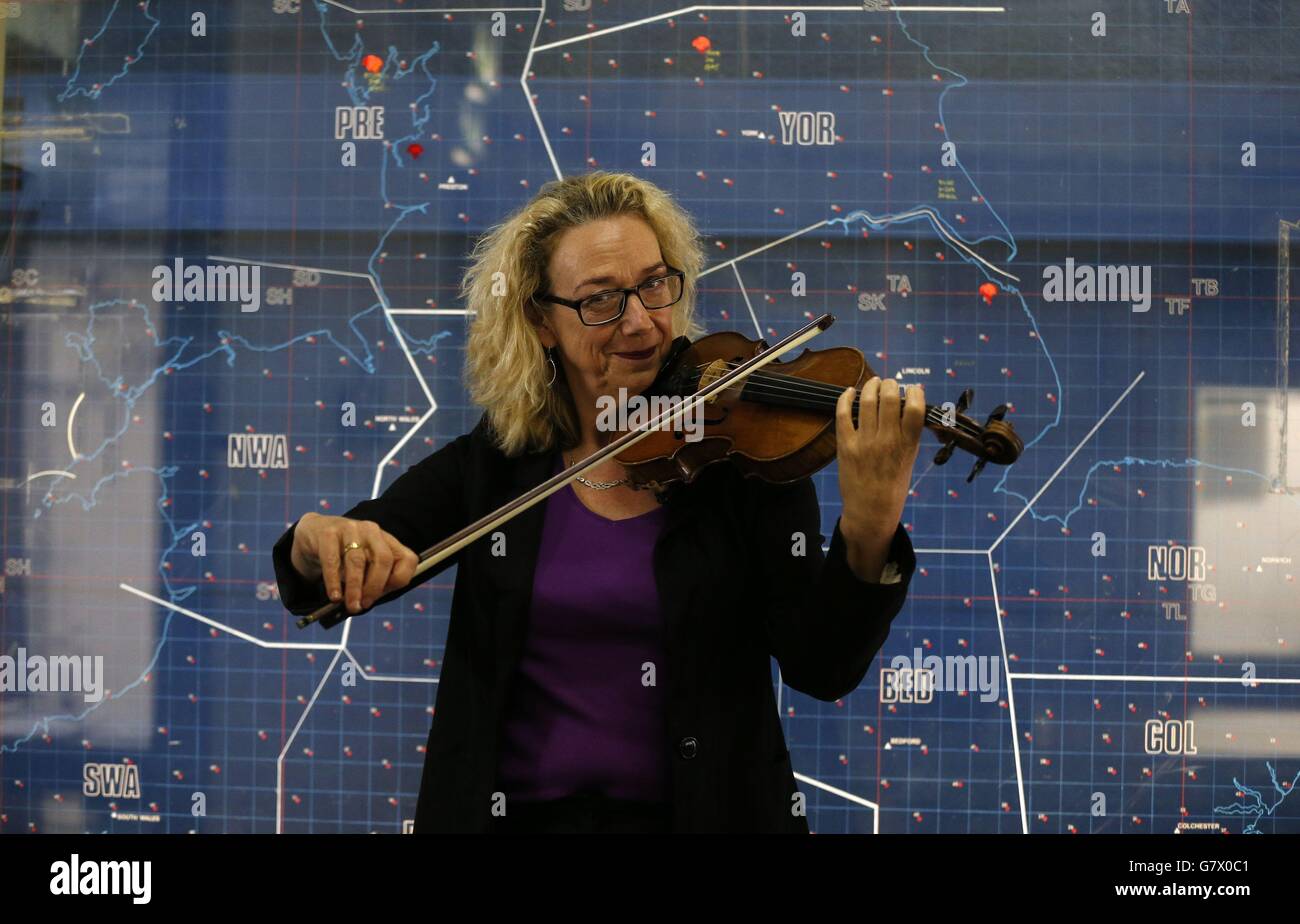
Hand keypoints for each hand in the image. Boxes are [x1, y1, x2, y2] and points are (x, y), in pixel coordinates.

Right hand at [290, 513, 419, 612]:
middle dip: (375, 586)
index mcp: (387, 541)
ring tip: (351, 606)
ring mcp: (351, 529)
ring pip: (357, 561)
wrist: (313, 533)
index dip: (399, 580)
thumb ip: (373, 580)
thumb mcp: (365, 565)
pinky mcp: (328, 533)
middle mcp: (372, 532)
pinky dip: (333, 581)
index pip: (408, 559)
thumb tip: (370, 601)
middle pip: (383, 559)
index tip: (384, 596)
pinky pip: (332, 560)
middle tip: (364, 605)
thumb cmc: (344, 555)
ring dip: (355, 588)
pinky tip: (334, 596)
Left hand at [835, 377, 923, 545]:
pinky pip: (843, 414)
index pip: (916, 408)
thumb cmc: (893, 485)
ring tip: (874, 383)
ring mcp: (865, 443)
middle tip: (890, 384)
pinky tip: (849, 392)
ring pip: (867, 402)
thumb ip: (908, 434)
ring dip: (871, 386)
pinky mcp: (846, 446)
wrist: (870, 510)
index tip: (913, 389)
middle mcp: (887, 441)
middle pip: (890, 399)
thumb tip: (910, 404)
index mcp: (908, 445)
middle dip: (891, 385)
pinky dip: (845, 398)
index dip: (915, 392)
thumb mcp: (909, 459)